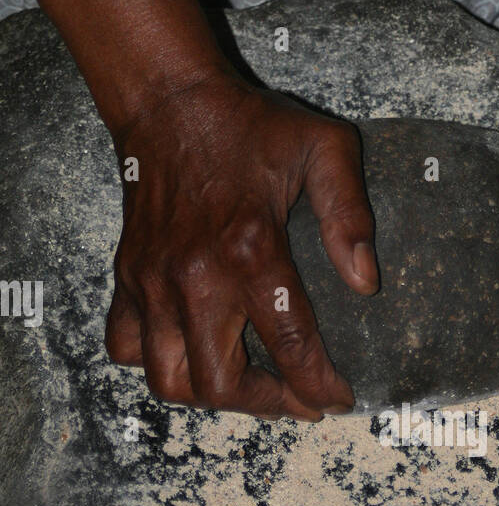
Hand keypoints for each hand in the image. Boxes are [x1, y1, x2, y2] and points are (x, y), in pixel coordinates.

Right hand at [105, 69, 377, 417]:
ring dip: (212, 397)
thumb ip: (349, 214)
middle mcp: (196, 277)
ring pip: (169, 379)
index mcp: (251, 251)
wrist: (168, 100)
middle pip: (221, 383)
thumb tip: (365, 280)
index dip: (318, 385)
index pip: (291, 345)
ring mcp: (153, 282)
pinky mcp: (127, 278)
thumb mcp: (324, 149)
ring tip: (249, 388)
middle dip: (267, 405)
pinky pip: (126, 348)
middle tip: (297, 398)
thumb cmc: (248, 125)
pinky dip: (156, 364)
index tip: (337, 399)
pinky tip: (192, 353)